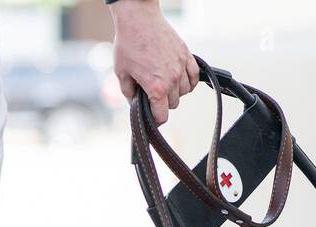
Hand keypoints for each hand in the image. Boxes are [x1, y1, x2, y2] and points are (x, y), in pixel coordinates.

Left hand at [110, 0, 196, 125]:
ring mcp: (181, 67)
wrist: (138, 19)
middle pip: (173, 104)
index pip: (162, 116)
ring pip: (184, 92)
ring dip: (175, 91)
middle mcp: (172, 80)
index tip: (153, 117)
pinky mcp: (186, 56)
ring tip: (164, 82)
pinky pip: (194, 77)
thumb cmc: (128, 44)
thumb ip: (129, 93)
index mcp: (156, 87)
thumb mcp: (121, 73)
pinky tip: (179, 78)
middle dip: (163, 102)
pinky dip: (188, 81)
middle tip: (153, 93)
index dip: (156, 119)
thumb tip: (135, 104)